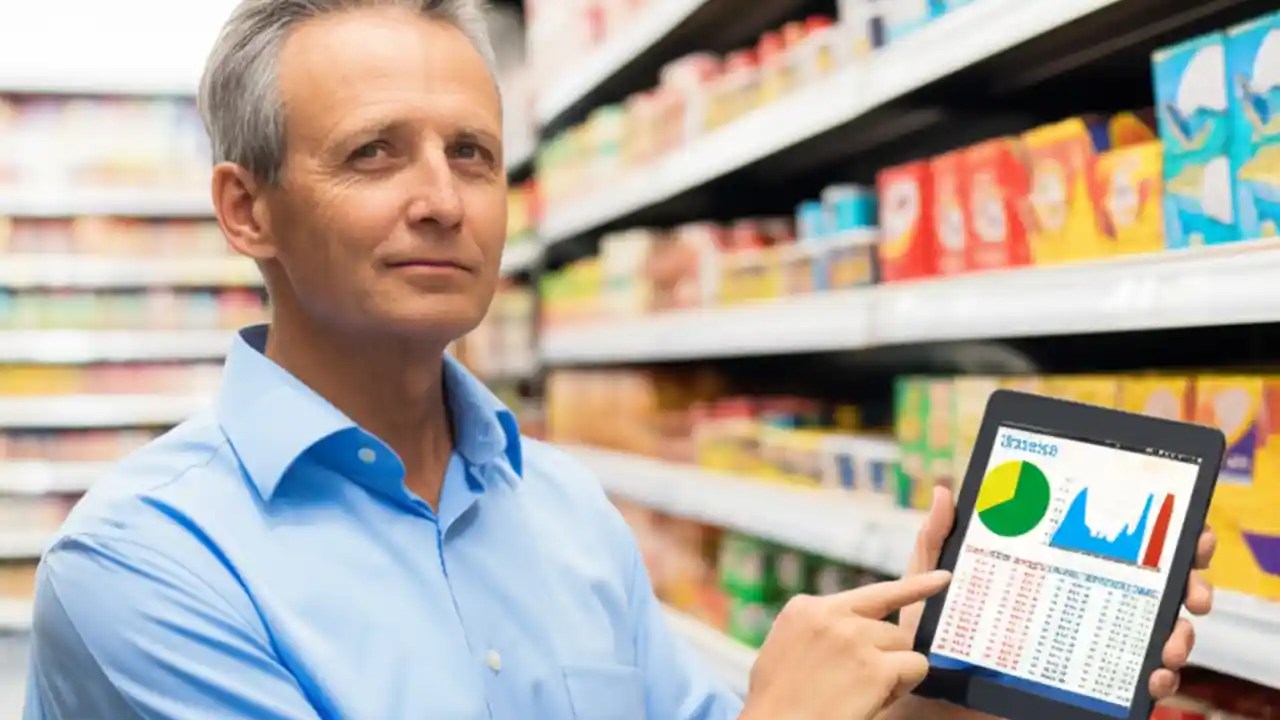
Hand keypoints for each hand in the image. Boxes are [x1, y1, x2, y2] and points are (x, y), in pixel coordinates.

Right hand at [740, 571, 950, 719]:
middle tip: (856, 684)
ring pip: (904, 645)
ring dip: (893, 671)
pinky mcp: (876, 667)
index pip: (868, 593)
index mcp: (806, 607)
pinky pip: (915, 667)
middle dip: (883, 655)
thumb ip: (822, 628)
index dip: (911, 588)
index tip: (943, 578)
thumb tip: (861, 627)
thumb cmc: (777, 701)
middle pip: (888, 627)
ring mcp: (855, 638)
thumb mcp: (787, 647)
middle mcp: (831, 615)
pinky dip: (903, 686)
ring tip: (858, 693)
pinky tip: (874, 699)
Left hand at [888, 486, 1217, 718]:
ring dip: (1180, 636)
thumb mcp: (935, 581)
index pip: (1120, 542)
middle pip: (1157, 585)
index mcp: (1059, 565)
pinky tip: (1154, 678)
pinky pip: (1140, 681)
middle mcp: (1087, 601)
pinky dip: (1158, 680)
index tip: (1191, 534)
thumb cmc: (934, 632)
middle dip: (1191, 584)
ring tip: (1172, 644)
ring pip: (1160, 633)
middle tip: (1195, 592)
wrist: (931, 693)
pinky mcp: (1093, 683)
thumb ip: (939, 539)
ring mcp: (1095, 643)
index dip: (1165, 535)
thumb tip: (948, 491)